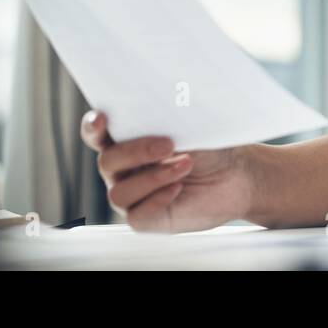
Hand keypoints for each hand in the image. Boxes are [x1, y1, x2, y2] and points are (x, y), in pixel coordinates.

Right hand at [80, 110, 252, 232]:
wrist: (235, 175)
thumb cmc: (210, 147)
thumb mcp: (189, 127)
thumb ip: (165, 120)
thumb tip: (156, 108)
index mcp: (127, 141)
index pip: (96, 134)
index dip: (92, 127)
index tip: (101, 119)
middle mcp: (124, 169)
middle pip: (107, 161)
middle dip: (136, 151)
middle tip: (169, 145)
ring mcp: (132, 195)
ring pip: (119, 192)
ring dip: (154, 177)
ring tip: (186, 165)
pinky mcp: (145, 219)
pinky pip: (136, 214)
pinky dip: (157, 199)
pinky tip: (178, 188)